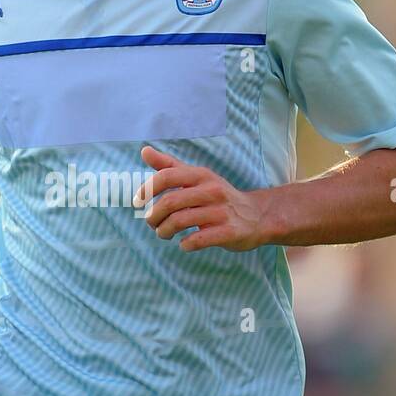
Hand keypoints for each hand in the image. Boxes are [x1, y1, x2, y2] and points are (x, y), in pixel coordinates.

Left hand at [134, 145, 268, 252]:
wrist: (256, 216)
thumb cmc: (218, 197)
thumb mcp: (197, 177)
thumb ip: (170, 166)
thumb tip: (144, 150)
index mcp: (201, 175)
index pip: (166, 176)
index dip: (147, 189)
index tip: (138, 201)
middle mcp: (211, 190)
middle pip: (170, 202)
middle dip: (153, 216)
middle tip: (152, 224)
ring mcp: (221, 211)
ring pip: (180, 221)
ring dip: (164, 231)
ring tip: (163, 234)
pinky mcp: (229, 231)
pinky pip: (198, 239)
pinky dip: (185, 244)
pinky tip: (184, 244)